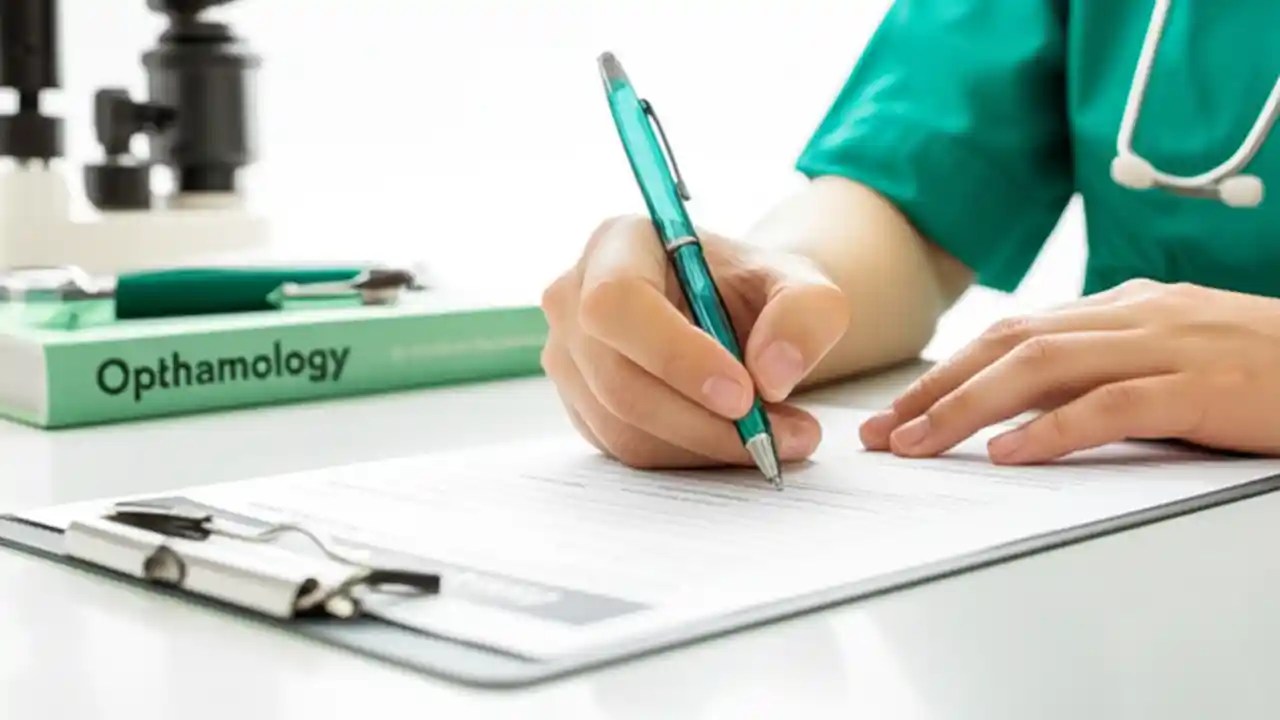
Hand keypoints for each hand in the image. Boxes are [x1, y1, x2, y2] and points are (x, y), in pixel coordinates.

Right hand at [541, 216, 849, 468]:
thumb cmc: (757, 291)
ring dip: (706, 445)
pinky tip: (736, 440)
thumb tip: (772, 374)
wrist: (738, 316)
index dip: (674, 356)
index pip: (617, 302)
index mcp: (618, 243)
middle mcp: (574, 298)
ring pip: (625, 426)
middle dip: (703, 420)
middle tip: (778, 434)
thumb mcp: (804, 285)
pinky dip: (690, 456)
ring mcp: (569, 357)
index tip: (744, 394)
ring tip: (776, 437)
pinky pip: (629, 450)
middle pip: (618, 379)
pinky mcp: (583, 406)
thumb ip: (805, 315)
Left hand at [860, 280, 1279, 462]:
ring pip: (1043, 368)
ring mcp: (1167, 346)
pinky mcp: (1201, 386)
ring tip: (920, 443)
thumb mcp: (1169, 355)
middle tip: (883, 432)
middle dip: (936, 389)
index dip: (946, 372)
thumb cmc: (1261, 367)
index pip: (1011, 334)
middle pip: (1009, 345)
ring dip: (969, 407)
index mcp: (1121, 308)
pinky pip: (1112, 405)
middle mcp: (1133, 317)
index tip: (897, 411)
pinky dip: (1052, 429)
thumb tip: (1022, 404)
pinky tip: (1009, 453)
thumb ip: (1101, 368)